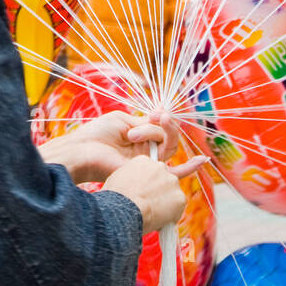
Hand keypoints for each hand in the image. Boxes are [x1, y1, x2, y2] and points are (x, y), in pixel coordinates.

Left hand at [36, 110, 182, 184]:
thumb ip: (145, 122)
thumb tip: (162, 118)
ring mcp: (147, 162)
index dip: (166, 121)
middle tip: (159, 116)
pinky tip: (202, 161)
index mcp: (140, 137)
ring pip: (169, 146)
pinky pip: (172, 171)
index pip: (163, 130)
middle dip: (166, 125)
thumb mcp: (124, 120)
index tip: (160, 112)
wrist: (82, 151)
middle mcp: (146, 151)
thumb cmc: (96, 134)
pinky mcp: (146, 172)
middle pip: (170, 137)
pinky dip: (189, 168)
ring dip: (157, 133)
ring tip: (134, 133)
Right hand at [102, 154, 204, 233]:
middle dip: (159, 191)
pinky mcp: (180, 198)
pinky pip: (178, 207)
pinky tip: (160, 221)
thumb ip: (131, 177)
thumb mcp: (118, 179)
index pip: (150, 170)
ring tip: (152, 214)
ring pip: (172, 193)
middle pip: (163, 179)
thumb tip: (134, 186)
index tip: (143, 193)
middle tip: (149, 204)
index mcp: (144, 160)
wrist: (123, 211)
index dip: (147, 184)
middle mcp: (160, 166)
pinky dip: (172, 215)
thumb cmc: (116, 199)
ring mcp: (172, 181)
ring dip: (166, 202)